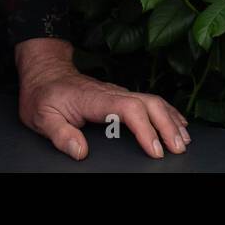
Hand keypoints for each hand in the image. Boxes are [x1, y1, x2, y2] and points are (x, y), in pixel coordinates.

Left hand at [15, 39, 190, 160]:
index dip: (146, 129)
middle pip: (149, 103)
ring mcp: (118, 92)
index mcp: (95, 98)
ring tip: (183, 141)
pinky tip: (177, 123)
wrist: (45, 72)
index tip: (155, 149)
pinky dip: (168, 112)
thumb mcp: (42, 117)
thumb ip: (61, 135)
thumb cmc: (43, 95)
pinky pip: (150, 101)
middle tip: (178, 149)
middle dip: (167, 125)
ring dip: (171, 119)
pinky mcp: (121, 95)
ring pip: (153, 100)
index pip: (129, 109)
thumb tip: (81, 152)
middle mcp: (112, 92)